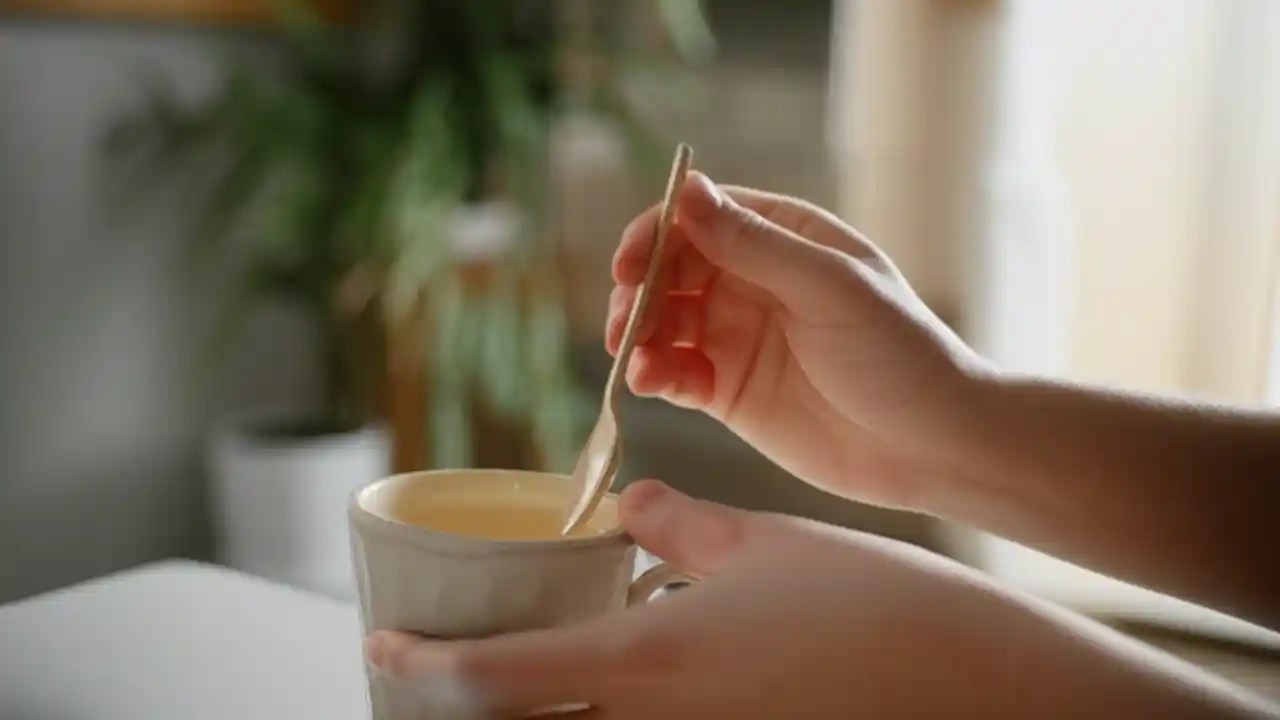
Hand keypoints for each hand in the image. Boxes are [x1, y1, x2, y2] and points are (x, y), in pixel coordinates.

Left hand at [365, 481, 1268, 718]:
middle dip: (461, 707)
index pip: (498, 681)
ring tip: (509, 672)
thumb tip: (633, 505)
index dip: (425, 667)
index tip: (382, 647)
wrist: (972, 684)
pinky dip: (600, 712)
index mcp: (651, 660)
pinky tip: (611, 675)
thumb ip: (680, 525)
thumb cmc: (872, 604)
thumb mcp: (764, 542)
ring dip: (529, 712)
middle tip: (432, 665)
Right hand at [606, 174, 986, 508]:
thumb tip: (688, 190)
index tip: (629, 266)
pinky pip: (673, 373)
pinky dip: (652, 374)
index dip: (655, 234)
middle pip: (668, 269)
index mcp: (784, 238)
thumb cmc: (900, 354)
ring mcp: (737, 337)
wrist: (933, 446)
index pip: (699, 217)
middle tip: (625, 323)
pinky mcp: (728, 391)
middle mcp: (753, 281)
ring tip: (634, 359)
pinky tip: (650, 382)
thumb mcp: (829, 288)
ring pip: (661, 321)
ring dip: (636, 334)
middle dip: (637, 291)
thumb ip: (755, 244)